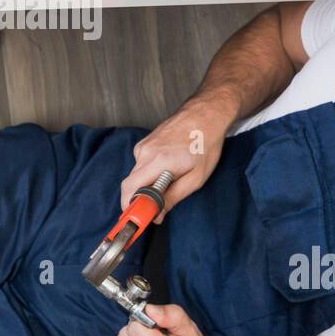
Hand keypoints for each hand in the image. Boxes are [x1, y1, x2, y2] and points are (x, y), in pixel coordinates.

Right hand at [120, 94, 234, 218]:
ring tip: (172, 179)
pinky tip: (169, 167)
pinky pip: (141, 165)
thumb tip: (157, 215)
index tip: (136, 220)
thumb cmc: (204, 144)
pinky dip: (150, 173)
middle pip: (130, 184)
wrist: (205, 115)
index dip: (129, 207)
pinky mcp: (144, 143)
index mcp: (158, 161)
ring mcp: (143, 145)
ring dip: (148, 184)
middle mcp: (145, 152)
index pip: (130, 189)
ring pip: (137, 175)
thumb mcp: (195, 179)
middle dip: (140, 199)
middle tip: (155, 209)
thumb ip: (173, 198)